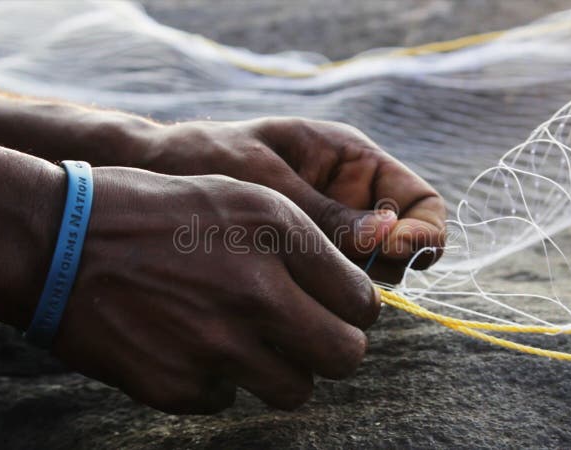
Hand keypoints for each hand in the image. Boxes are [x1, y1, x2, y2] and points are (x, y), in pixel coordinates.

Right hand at [52, 168, 379, 413]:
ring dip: (280, 370)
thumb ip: (302, 242)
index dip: (353, 310)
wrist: (56, 242)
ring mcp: (217, 346)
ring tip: (244, 340)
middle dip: (333, 349)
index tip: (335, 310)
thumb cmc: (152, 212)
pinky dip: (216, 379)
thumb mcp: (237, 198)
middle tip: (307, 337)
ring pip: (294, 389)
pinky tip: (185, 343)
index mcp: (276, 234)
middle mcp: (256, 293)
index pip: (361, 303)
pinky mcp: (178, 386)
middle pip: (344, 356)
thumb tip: (348, 296)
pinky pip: (227, 399)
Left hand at [142, 118, 446, 281]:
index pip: (420, 201)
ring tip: (306, 284)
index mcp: (349, 161)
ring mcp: (325, 231)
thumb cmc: (204, 159)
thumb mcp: (267, 182)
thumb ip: (326, 212)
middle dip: (385, 266)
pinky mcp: (301, 260)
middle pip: (401, 244)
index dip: (422, 233)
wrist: (149, 175)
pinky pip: (332, 285)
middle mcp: (347, 197)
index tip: (396, 256)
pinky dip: (323, 298)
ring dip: (352, 287)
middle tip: (345, 277)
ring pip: (368, 271)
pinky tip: (291, 299)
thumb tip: (388, 239)